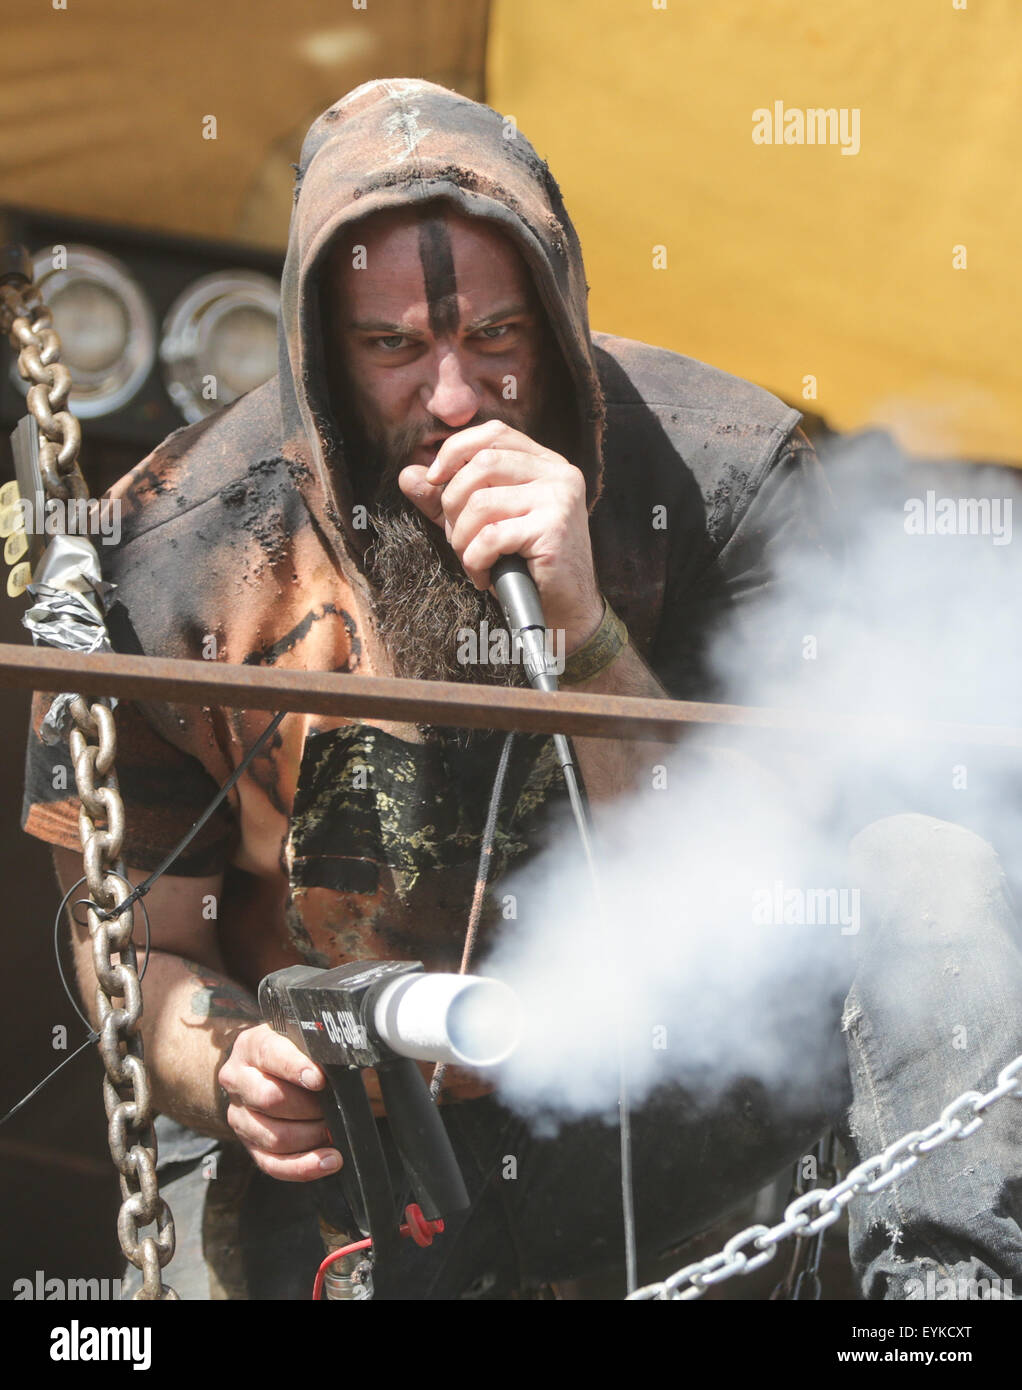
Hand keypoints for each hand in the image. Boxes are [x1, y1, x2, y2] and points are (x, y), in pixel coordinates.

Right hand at [218, 1024, 342, 1181]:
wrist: (272, 1068)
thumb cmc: (298, 1052)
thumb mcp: (308, 1039)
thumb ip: (326, 1048)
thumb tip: (360, 1064)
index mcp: (252, 1045)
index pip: (270, 1054)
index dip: (295, 1067)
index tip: (319, 1080)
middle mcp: (238, 1079)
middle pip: (269, 1098)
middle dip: (309, 1107)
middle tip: (334, 1106)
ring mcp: (240, 1114)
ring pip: (273, 1135)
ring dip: (310, 1137)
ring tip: (334, 1131)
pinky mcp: (248, 1143)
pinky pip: (272, 1164)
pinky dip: (303, 1166)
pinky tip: (328, 1161)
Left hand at [398, 418, 603, 652]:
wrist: (566, 610)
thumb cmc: (525, 566)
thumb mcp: (482, 525)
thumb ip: (448, 499)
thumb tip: (407, 474)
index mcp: (545, 463)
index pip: (494, 433)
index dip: (456, 450)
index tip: (434, 479)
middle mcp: (558, 474)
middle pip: (482, 465)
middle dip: (453, 503)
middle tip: (458, 538)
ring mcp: (559, 499)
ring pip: (481, 503)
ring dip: (462, 539)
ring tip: (473, 561)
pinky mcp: (554, 529)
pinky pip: (490, 537)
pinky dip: (476, 562)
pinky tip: (485, 577)